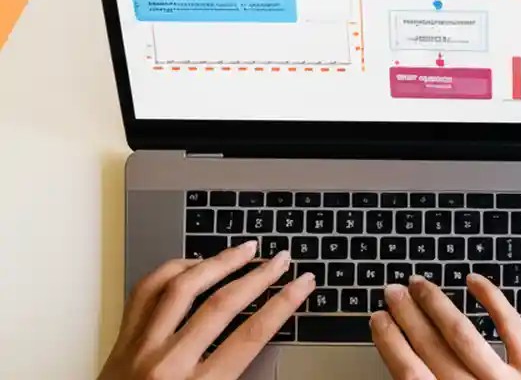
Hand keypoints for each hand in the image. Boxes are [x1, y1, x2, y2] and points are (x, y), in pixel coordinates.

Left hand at [98, 241, 315, 379]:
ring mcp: (142, 347)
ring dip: (219, 263)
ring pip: (183, 287)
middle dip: (259, 277)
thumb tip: (260, 337)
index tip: (302, 284)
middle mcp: (169, 363)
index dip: (282, 304)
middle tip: (281, 260)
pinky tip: (193, 263)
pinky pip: (146, 292)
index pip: (251, 335)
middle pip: (223, 305)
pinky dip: (172, 270)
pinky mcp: (121, 340)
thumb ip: (234, 376)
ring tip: (244, 249)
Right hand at [372, 275, 520, 379]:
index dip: (391, 344)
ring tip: (419, 283)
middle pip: (432, 348)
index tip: (378, 321)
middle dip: (408, 316)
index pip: (410, 375)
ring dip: (437, 305)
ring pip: (463, 334)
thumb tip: (407, 373)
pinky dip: (492, 299)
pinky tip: (474, 281)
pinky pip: (512, 327)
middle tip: (393, 292)